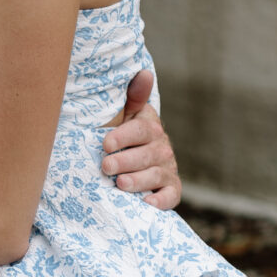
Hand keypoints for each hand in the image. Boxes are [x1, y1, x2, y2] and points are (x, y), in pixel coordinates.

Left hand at [101, 69, 179, 208]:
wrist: (135, 164)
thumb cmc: (124, 137)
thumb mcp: (128, 115)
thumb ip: (133, 97)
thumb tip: (144, 73)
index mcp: (150, 127)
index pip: (140, 129)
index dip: (123, 136)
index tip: (105, 144)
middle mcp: (162, 148)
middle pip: (146, 154)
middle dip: (125, 161)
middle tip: (106, 166)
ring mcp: (168, 169)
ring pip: (156, 175)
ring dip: (139, 180)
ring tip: (121, 184)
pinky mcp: (171, 189)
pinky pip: (171, 196)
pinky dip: (162, 201)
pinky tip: (148, 203)